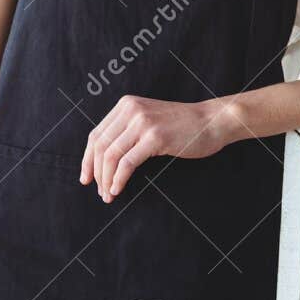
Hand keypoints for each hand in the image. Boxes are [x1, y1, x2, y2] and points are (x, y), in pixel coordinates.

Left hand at [80, 95, 236, 201]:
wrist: (212, 122)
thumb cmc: (183, 126)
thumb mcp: (150, 120)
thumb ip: (128, 130)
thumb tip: (102, 159)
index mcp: (126, 105)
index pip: (96, 135)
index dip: (87, 159)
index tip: (86, 178)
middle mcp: (131, 110)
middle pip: (99, 146)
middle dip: (96, 173)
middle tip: (99, 192)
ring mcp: (143, 122)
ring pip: (110, 156)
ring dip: (106, 180)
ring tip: (109, 195)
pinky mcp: (155, 137)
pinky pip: (127, 162)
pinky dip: (118, 179)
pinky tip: (118, 189)